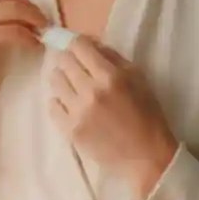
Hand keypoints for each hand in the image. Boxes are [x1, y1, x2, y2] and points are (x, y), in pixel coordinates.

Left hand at [46, 35, 178, 199]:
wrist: (146, 156)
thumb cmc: (147, 115)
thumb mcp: (138, 78)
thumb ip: (113, 58)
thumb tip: (90, 44)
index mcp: (110, 76)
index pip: (79, 46)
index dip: (76, 43)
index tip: (78, 48)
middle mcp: (91, 91)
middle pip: (63, 61)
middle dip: (69, 60)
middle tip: (75, 68)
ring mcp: (77, 111)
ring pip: (54, 81)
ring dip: (62, 79)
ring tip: (72, 87)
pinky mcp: (69, 130)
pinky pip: (51, 106)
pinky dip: (58, 102)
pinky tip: (70, 105)